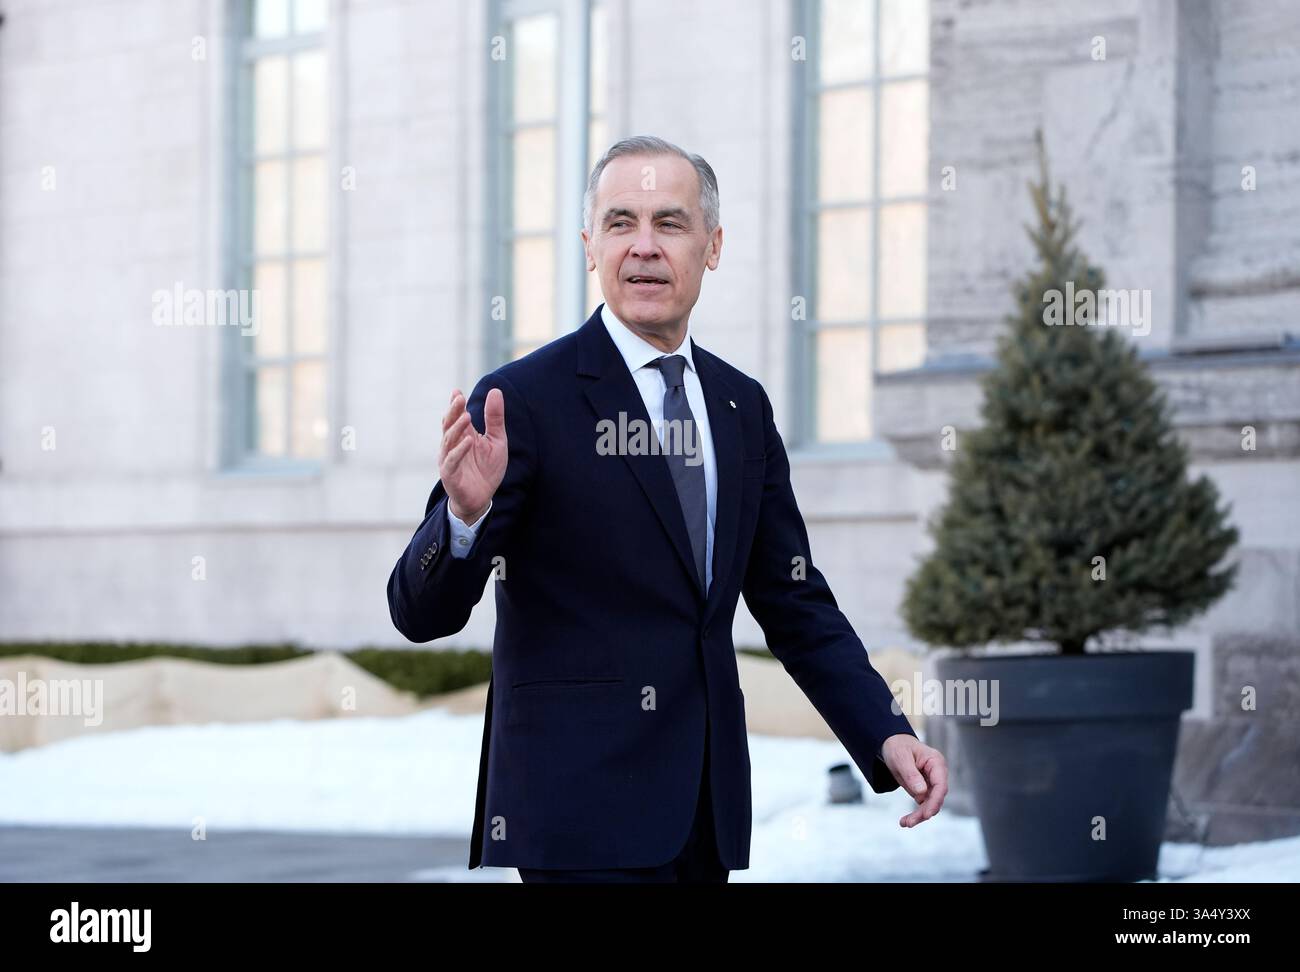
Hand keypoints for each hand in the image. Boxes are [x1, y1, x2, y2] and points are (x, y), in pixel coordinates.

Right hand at [440, 387, 507, 525]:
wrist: (482, 498)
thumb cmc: (487, 469)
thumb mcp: (497, 440)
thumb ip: (494, 418)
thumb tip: (495, 391)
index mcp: (463, 435)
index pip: (456, 416)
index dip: (455, 405)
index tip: (457, 391)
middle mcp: (452, 445)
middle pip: (449, 425)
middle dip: (454, 411)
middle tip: (459, 398)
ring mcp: (449, 459)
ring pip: (449, 440)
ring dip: (456, 428)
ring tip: (466, 416)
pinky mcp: (450, 474)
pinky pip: (452, 461)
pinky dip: (459, 451)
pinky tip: (468, 441)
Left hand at [881, 734, 947, 827]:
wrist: (892, 744)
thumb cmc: (898, 747)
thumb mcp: (901, 758)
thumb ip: (911, 774)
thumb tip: (921, 793)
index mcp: (936, 763)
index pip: (941, 785)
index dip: (935, 801)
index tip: (927, 814)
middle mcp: (937, 774)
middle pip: (936, 797)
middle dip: (925, 812)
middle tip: (909, 822)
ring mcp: (931, 782)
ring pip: (930, 804)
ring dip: (920, 815)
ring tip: (904, 823)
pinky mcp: (925, 789)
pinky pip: (923, 804)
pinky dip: (916, 813)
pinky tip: (905, 820)